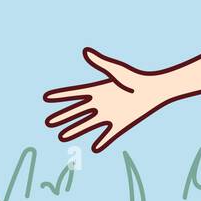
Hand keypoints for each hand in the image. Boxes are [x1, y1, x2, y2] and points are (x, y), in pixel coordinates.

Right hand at [42, 48, 169, 152]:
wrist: (154, 90)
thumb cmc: (136, 78)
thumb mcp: (117, 70)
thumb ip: (101, 63)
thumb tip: (86, 51)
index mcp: (98, 90)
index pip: (75, 94)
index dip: (61, 96)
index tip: (46, 97)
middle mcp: (101, 103)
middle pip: (77, 111)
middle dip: (62, 117)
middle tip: (48, 123)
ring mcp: (110, 114)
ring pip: (87, 124)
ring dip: (75, 130)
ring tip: (61, 137)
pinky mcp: (121, 123)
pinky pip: (109, 135)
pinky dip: (102, 141)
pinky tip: (94, 148)